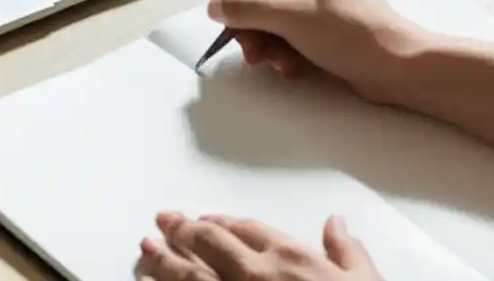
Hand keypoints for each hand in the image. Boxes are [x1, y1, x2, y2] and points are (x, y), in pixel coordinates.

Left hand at [137, 212, 384, 280]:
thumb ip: (346, 251)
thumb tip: (337, 224)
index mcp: (289, 257)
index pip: (246, 227)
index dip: (223, 221)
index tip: (208, 219)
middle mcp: (253, 274)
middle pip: (207, 242)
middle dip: (182, 229)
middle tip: (164, 220)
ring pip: (187, 274)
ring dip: (163, 259)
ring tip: (146, 248)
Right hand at [207, 0, 426, 102]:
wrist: (396, 66)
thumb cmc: (348, 31)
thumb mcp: (289, 17)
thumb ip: (244, 9)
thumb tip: (214, 7)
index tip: (238, 11)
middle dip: (248, 18)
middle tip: (251, 49)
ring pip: (265, 6)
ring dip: (263, 37)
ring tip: (274, 62)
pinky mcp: (319, 14)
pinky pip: (283, 23)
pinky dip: (280, 44)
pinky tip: (290, 65)